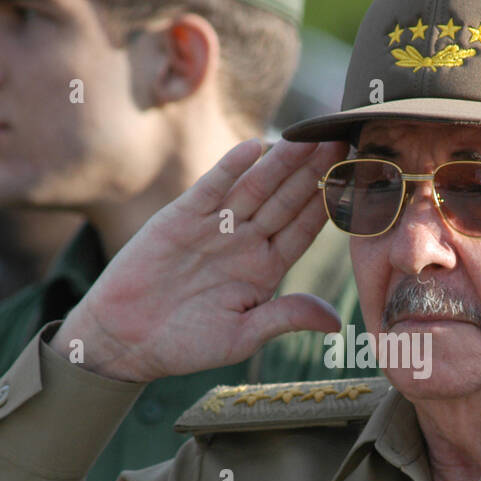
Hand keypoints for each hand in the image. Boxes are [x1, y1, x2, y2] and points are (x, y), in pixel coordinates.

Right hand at [52, 138, 348, 381]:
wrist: (124, 339)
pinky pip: (213, 186)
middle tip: (343, 140)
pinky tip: (257, 146)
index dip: (329, 205)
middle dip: (314, 171)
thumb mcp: (242, 336)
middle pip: (287, 200)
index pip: (304, 230)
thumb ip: (285, 318)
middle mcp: (245, 242)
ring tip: (310, 135)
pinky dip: (232, 167)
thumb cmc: (184, 345)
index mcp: (265, 270)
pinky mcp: (180, 217)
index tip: (357, 181)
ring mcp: (214, 226)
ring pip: (256, 187)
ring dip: (282, 162)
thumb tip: (335, 322)